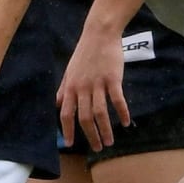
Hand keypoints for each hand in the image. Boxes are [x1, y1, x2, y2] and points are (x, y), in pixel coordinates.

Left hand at [57, 32, 130, 149]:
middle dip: (90, 135)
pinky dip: (122, 112)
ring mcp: (98, 84)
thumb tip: (57, 105)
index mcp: (70, 87)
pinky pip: (117, 100)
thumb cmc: (84, 54)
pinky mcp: (113, 79)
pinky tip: (126, 123)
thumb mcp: (69, 72)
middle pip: (84, 118)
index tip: (70, 144)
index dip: (67, 130)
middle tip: (97, 148)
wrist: (99, 34)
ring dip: (105, 129)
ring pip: (100, 112)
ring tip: (109, 142)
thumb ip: (64, 90)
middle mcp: (82, 88)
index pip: (66, 114)